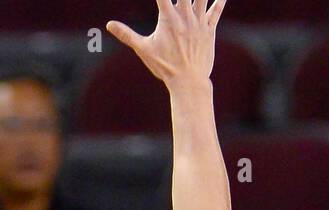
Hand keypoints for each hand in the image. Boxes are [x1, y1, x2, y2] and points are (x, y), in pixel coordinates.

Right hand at [107, 0, 226, 88]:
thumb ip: (126, 34)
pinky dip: (220, 1)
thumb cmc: (164, 66)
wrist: (188, 81)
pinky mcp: (209, 30)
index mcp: (168, 19)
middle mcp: (185, 17)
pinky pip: (216, 11)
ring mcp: (199, 22)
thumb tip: (108, 25)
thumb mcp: (143, 49)